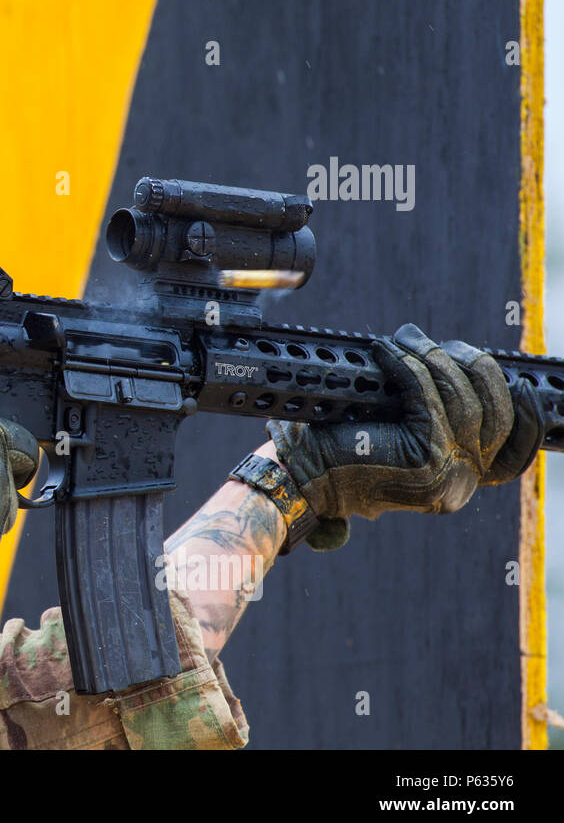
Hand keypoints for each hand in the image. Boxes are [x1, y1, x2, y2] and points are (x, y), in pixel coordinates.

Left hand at [267, 324, 542, 538]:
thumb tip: (444, 365)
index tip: (519, 380)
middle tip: (442, 343)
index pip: (514, 454)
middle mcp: (459, 483)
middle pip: (496, 416)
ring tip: (408, 339)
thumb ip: (429, 420)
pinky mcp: (423, 456)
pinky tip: (387, 350)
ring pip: (464, 400)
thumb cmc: (331, 452)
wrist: (296, 478)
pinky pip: (426, 396)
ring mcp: (445, 472)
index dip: (525, 414)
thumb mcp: (393, 439)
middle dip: (475, 370)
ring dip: (436, 358)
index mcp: (457, 482)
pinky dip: (409, 365)